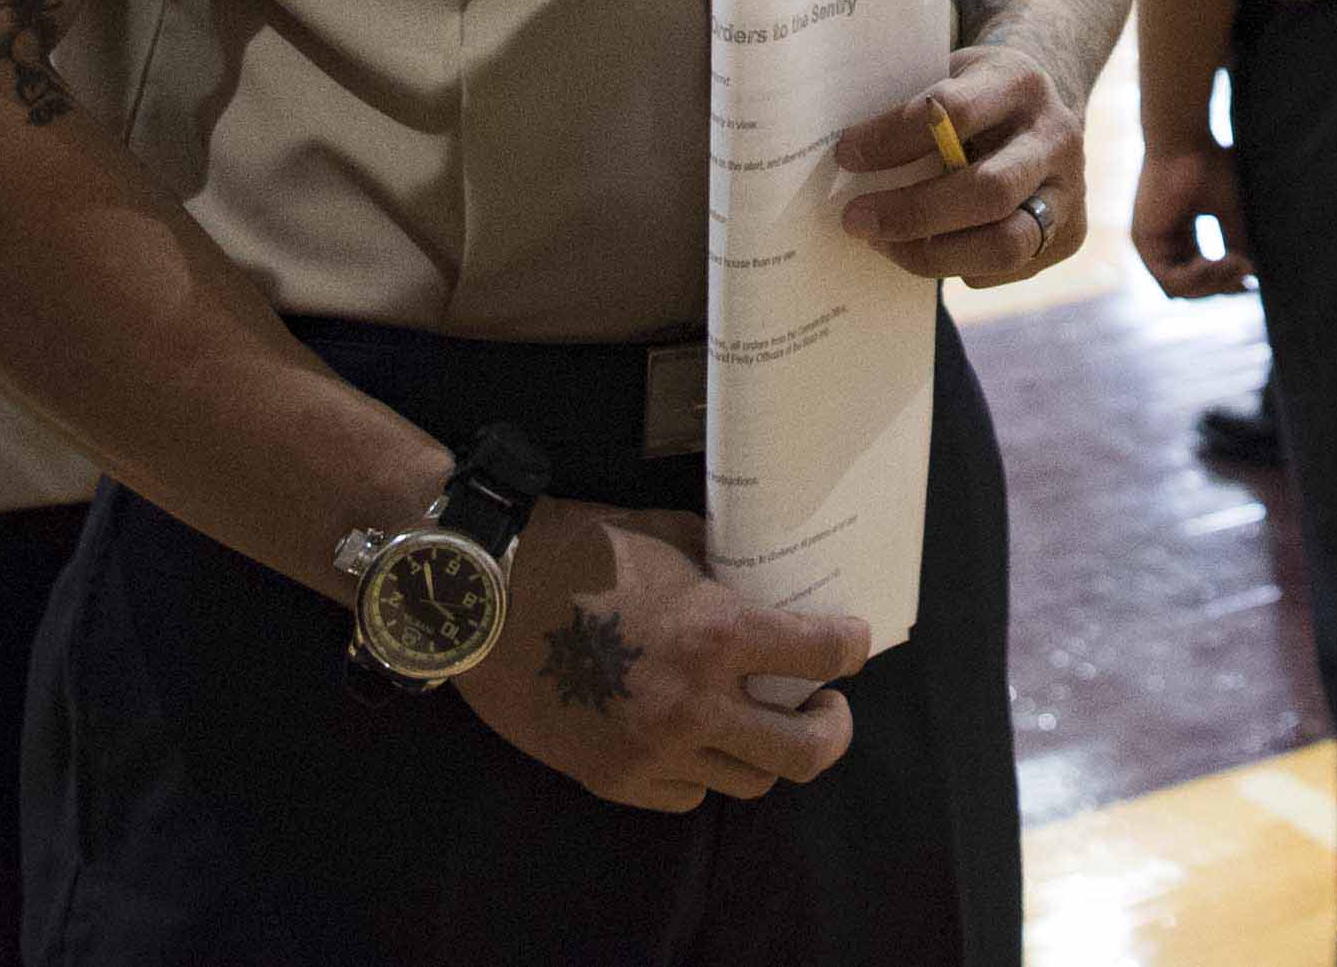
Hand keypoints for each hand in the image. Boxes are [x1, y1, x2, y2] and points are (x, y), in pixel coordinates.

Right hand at [452, 501, 872, 811]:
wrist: (481, 600)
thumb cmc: (572, 553)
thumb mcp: (665, 540)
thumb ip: (722, 567)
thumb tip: (766, 574)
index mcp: (716, 634)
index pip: (823, 655)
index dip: (852, 649)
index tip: (854, 645)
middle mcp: (694, 705)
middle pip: (806, 752)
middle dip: (833, 730)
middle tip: (828, 708)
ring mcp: (654, 752)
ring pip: (748, 781)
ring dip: (766, 753)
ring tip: (763, 725)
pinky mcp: (614, 779)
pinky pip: (687, 796)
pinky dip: (702, 772)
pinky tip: (696, 742)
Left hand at [833, 47, 1084, 287]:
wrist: (1042, 115)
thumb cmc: (976, 97)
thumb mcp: (950, 77)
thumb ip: (912, 107)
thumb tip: (845, 158)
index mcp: (1019, 82)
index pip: (954, 113)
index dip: (893, 138)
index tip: (845, 154)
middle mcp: (1056, 137)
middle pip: (987, 190)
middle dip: (912, 213)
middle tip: (856, 219)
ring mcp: (1071, 191)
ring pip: (1006, 244)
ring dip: (933, 254)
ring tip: (885, 245)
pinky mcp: (1071, 235)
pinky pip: (1009, 268)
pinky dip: (960, 266)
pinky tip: (928, 247)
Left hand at [1133, 142, 1251, 298]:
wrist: (1185, 138)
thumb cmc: (1209, 163)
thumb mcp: (1228, 211)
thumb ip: (1235, 242)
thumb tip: (1252, 273)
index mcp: (1178, 231)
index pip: (1198, 273)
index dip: (1224, 284)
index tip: (1251, 284)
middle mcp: (1161, 240)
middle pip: (1189, 288)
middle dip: (1220, 287)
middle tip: (1246, 275)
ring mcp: (1149, 244)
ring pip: (1178, 291)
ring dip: (1210, 284)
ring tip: (1234, 264)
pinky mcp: (1143, 242)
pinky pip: (1168, 281)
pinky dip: (1195, 279)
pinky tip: (1214, 262)